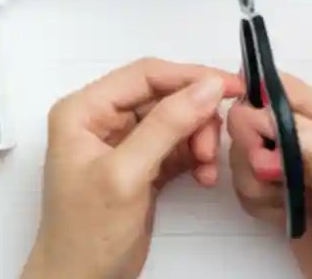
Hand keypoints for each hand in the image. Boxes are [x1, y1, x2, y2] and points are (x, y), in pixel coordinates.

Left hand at [20, 58, 242, 278]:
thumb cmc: (83, 236)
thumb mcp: (125, 174)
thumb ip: (166, 125)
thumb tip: (206, 87)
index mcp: (83, 111)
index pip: (145, 75)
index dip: (190, 77)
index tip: (228, 85)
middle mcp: (101, 121)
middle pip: (165, 96)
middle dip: (196, 115)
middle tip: (215, 139)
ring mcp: (123, 144)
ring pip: (176, 121)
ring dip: (199, 138)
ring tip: (207, 164)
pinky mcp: (141, 167)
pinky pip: (178, 147)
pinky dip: (196, 157)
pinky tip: (204, 175)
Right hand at [227, 74, 311, 278]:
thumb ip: (311, 142)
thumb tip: (266, 114)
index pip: (271, 86)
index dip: (253, 114)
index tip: (261, 149)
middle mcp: (305, 128)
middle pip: (247, 119)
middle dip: (251, 156)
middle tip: (277, 180)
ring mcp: (289, 156)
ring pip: (241, 152)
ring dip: (254, 184)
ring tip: (286, 202)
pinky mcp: (276, 181)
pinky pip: (242, 180)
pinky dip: (254, 202)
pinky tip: (280, 213)